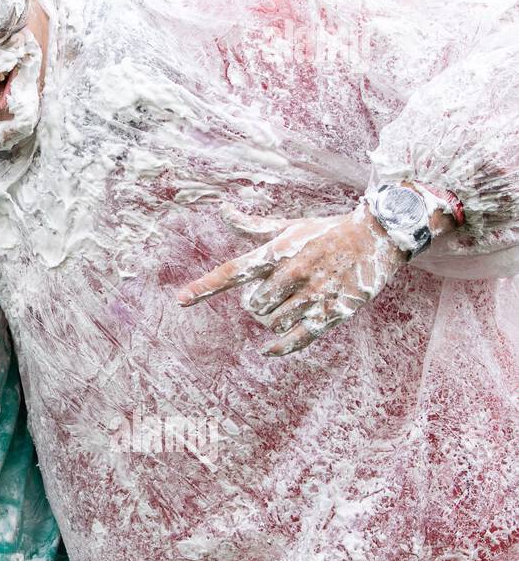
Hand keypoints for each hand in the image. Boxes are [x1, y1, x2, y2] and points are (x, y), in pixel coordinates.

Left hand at [176, 204, 406, 355]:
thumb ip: (253, 226)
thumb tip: (223, 210)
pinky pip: (298, 339)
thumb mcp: (289, 225)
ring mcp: (313, 294)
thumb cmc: (326, 230)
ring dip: (275, 320)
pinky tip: (268, 349)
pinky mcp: (333, 312)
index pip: (232, 271)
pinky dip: (280, 347)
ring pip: (274, 322)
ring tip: (291, 304)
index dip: (205, 287)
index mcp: (277, 252)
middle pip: (254, 306)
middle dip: (259, 304)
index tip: (181, 299)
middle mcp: (292, 273)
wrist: (378, 235)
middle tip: (275, 294)